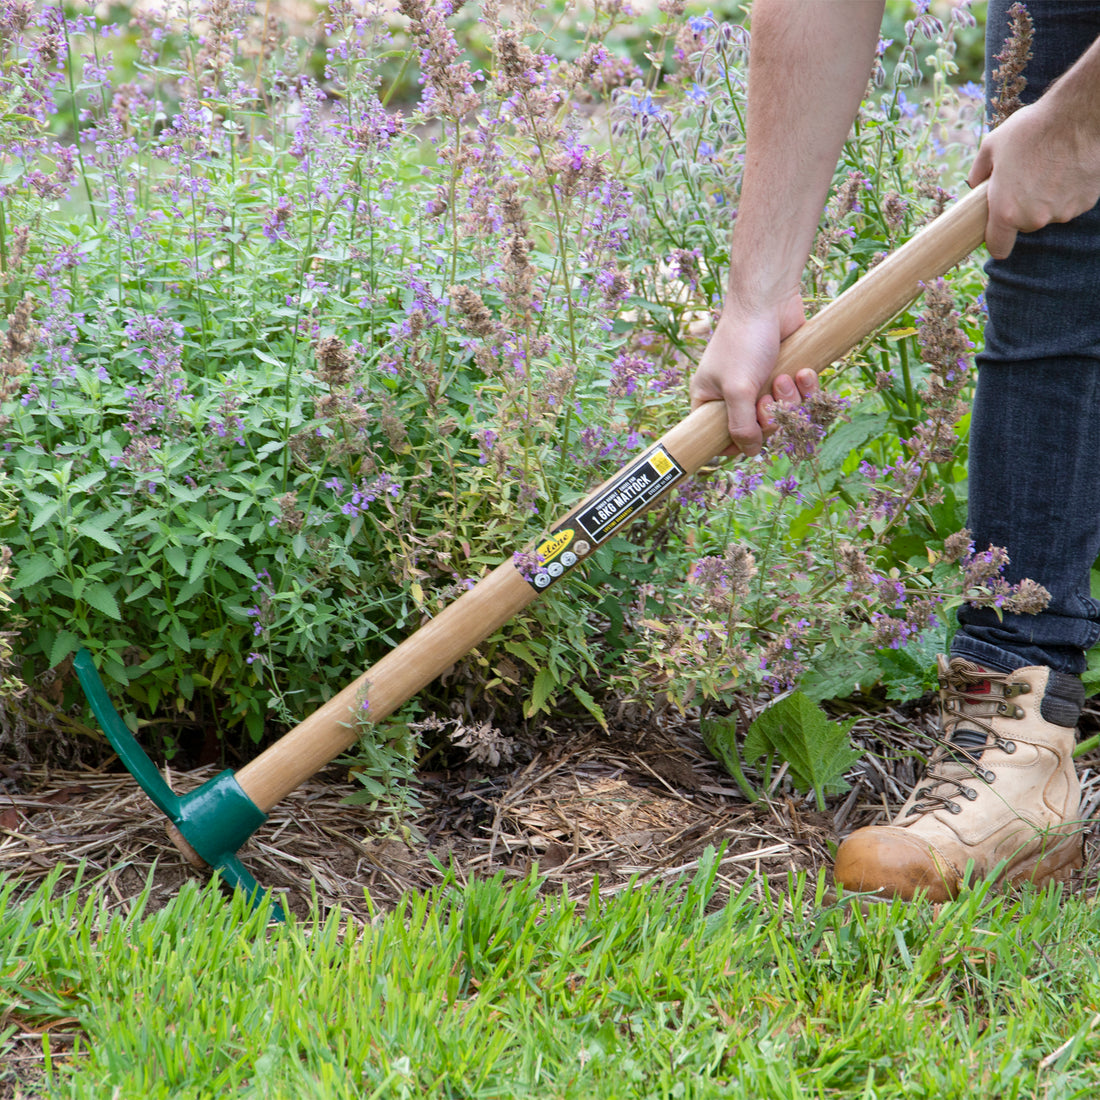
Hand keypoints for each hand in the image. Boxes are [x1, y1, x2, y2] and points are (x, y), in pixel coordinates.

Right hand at [690, 292, 817, 456]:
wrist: (769, 299)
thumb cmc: (743, 341)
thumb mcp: (737, 390)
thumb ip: (741, 426)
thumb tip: (750, 452)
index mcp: (710, 399)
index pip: (718, 437)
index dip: (735, 445)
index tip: (750, 442)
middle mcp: (735, 394)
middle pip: (757, 430)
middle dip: (770, 417)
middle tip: (768, 398)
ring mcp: (762, 384)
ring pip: (783, 413)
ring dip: (790, 400)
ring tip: (784, 378)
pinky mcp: (787, 372)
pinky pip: (801, 395)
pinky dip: (806, 386)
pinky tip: (804, 371)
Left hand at [968, 97, 1099, 258]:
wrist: (1077, 115)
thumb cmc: (1030, 129)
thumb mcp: (991, 147)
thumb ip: (978, 173)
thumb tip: (974, 185)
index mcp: (1005, 211)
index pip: (999, 248)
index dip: (997, 241)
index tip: (998, 232)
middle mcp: (1034, 218)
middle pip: (1025, 225)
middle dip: (1022, 209)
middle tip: (1025, 179)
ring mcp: (1062, 212)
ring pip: (1049, 214)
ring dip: (1046, 199)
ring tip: (1048, 168)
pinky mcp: (1085, 203)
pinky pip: (1070, 203)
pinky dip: (1068, 191)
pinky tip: (1067, 167)